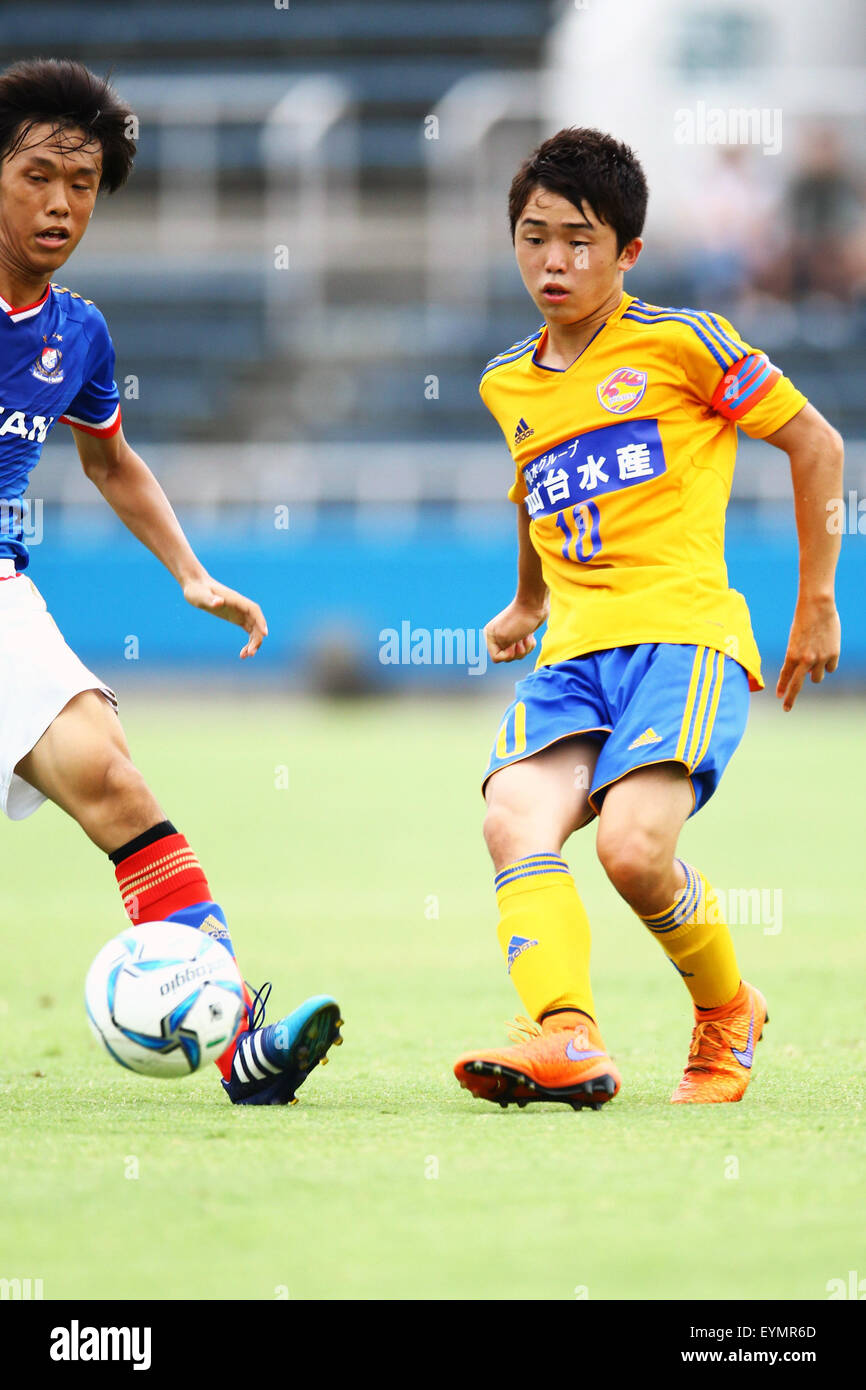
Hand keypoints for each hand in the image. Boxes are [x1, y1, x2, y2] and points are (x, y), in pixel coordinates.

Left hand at [182, 574, 267, 658]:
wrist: (195, 585)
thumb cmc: (196, 590)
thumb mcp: (200, 595)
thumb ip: (210, 599)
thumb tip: (218, 602)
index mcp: (235, 600)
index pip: (254, 610)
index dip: (260, 621)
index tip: (264, 634)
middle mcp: (241, 606)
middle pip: (256, 622)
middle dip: (257, 637)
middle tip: (250, 653)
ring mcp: (240, 612)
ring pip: (254, 628)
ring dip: (254, 642)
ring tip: (245, 656)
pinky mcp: (236, 617)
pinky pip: (249, 630)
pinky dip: (249, 641)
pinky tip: (243, 653)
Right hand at [484, 596, 547, 663]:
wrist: (534, 605)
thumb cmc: (518, 620)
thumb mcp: (504, 638)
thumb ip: (500, 653)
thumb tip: (508, 656)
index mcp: (490, 636)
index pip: (496, 658)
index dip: (507, 655)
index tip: (513, 643)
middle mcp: (498, 637)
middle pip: (508, 658)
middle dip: (518, 651)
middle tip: (520, 638)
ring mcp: (510, 636)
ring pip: (517, 655)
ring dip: (525, 648)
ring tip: (526, 636)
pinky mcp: (521, 636)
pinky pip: (525, 649)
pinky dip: (530, 644)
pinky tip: (530, 635)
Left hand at [776, 595, 839, 710]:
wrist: (817, 607)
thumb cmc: (804, 621)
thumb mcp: (795, 640)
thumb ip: (798, 657)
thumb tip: (807, 672)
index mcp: (791, 654)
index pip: (785, 676)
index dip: (782, 688)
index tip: (778, 697)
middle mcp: (805, 660)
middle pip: (797, 686)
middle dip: (791, 698)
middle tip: (786, 708)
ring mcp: (820, 659)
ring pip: (817, 678)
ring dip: (815, 674)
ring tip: (815, 661)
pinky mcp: (833, 655)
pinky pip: (830, 669)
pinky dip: (828, 665)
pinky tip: (827, 653)